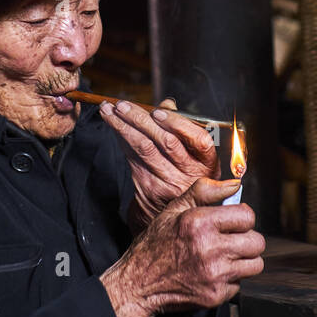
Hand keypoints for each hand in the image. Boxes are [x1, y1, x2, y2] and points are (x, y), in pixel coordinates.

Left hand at [100, 96, 219, 229]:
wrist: (177, 213)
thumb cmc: (189, 175)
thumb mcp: (197, 155)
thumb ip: (183, 127)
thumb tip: (168, 104)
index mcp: (207, 162)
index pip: (198, 140)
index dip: (177, 123)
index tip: (158, 110)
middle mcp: (190, 174)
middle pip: (165, 142)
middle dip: (140, 119)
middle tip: (122, 105)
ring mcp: (168, 182)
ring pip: (144, 149)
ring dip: (123, 127)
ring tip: (108, 111)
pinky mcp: (148, 187)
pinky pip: (132, 158)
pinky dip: (121, 139)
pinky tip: (113, 127)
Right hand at [100, 177, 264, 316]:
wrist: (139, 283)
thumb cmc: (156, 245)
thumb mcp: (174, 210)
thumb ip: (205, 191)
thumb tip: (234, 185)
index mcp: (200, 223)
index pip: (247, 216)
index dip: (242, 217)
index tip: (234, 221)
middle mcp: (210, 249)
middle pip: (257, 242)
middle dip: (247, 238)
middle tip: (233, 240)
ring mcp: (214, 275)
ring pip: (254, 265)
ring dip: (244, 260)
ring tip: (227, 256)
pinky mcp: (215, 296)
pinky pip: (239, 284)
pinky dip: (230, 279)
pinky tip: (213, 273)